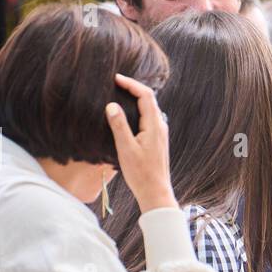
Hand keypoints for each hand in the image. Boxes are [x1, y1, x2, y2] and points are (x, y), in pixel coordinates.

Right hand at [105, 72, 175, 212]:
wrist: (156, 192)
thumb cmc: (141, 173)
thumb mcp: (126, 149)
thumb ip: (119, 126)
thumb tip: (111, 105)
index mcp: (154, 125)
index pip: (145, 96)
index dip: (131, 84)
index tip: (116, 78)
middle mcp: (160, 126)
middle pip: (149, 99)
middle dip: (133, 88)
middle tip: (116, 83)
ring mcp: (160, 133)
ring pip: (149, 109)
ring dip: (136, 99)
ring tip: (120, 94)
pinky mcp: (157, 140)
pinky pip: (148, 118)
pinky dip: (138, 110)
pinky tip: (127, 114)